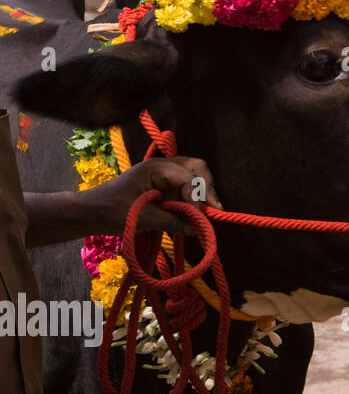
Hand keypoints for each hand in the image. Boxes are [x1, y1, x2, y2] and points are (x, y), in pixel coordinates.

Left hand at [88, 156, 222, 233]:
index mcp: (155, 168)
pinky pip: (185, 182)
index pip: (187, 178)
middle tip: (213, 207)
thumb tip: (197, 228)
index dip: (196, 198)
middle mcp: (162, 165)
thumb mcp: (142, 218)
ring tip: (205, 208)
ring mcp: (163, 172)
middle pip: (196, 167)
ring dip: (201, 189)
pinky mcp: (162, 182)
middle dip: (206, 186)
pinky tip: (193, 209)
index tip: (197, 218)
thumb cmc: (111, 211)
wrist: (91, 211)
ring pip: (194, 172)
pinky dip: (192, 194)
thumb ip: (172, 221)